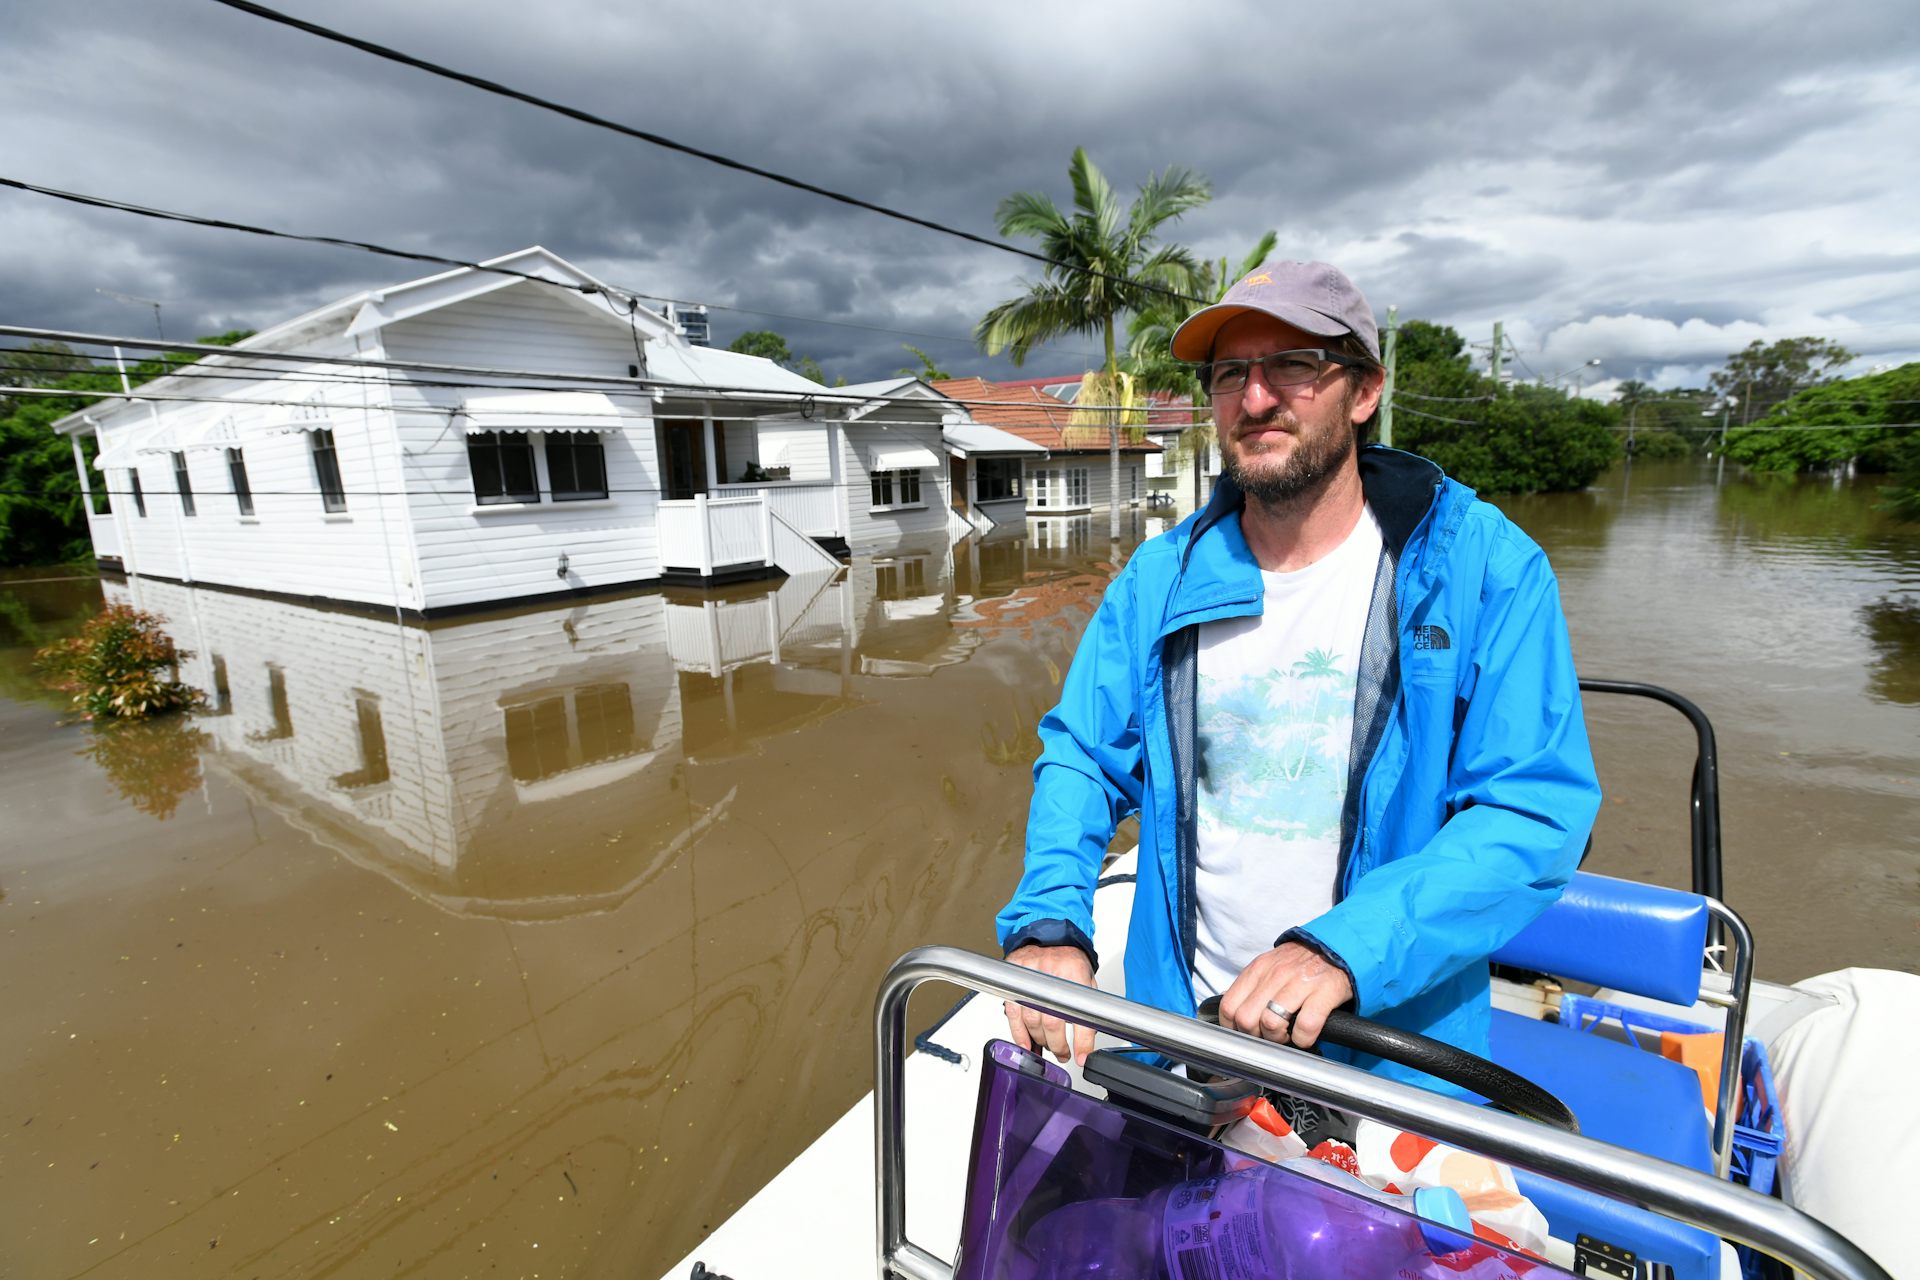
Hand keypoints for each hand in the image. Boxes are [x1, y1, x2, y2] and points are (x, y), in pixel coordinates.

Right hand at [1003, 943, 1095, 1065]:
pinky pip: (1014, 1015)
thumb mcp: (1086, 980)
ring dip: (1041, 1041)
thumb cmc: (1069, 961)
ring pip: (1033, 1022)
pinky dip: (1019, 1034)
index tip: (1081, 1056)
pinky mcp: (1014, 982)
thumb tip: (1087, 1040)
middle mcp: (1051, 974)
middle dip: (1058, 1045)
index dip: (1082, 1041)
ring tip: (1049, 1047)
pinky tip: (1026, 1044)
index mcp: (1075, 972)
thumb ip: (1087, 1006)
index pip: (1080, 1013)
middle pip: (1052, 1022)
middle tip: (1063, 1053)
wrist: (1049, 939)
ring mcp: (1029, 978)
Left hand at [1218, 942, 1354, 1049]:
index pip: (1229, 1006)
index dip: (1233, 1028)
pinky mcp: (1324, 993)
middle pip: (1246, 1019)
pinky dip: (1304, 1039)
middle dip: (1255, 1036)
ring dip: (1278, 1039)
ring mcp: (1300, 983)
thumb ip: (1250, 986)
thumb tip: (1230, 1011)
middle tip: (1268, 1036)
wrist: (1338, 949)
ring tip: (1287, 1035)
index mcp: (1258, 969)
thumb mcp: (1269, 966)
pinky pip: (1305, 1026)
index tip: (1245, 1034)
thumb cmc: (1301, 964)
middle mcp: (1275, 974)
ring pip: (1271, 1023)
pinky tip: (1306, 1035)